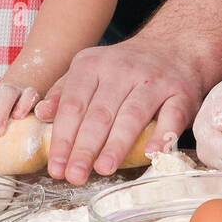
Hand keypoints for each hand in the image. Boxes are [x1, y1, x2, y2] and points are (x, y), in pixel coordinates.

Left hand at [34, 40, 204, 184]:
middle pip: (100, 113)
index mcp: (93, 64)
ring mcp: (153, 79)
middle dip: (85, 147)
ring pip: (132, 114)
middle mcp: (123, 69)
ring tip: (103, 169)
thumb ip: (64, 92)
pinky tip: (151, 153)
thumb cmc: (124, 68)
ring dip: (117, 143)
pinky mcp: (180, 92)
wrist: (174, 45)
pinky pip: (171, 115)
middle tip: (75, 176)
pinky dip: (162, 134)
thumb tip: (41, 113)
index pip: (73, 105)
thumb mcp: (89, 69)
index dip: (63, 138)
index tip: (56, 167)